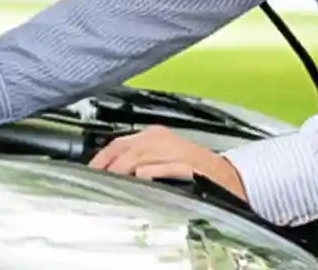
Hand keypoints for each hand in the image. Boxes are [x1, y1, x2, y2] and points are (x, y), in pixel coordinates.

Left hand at [88, 125, 245, 199]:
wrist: (228, 178)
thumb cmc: (193, 170)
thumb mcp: (161, 158)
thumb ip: (137, 160)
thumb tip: (109, 170)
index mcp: (155, 136)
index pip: (119, 143)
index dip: (101, 157)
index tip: (89, 171)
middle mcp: (164, 141)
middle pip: (127, 149)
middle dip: (108, 164)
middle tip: (95, 179)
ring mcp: (177, 152)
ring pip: (143, 156)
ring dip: (124, 168)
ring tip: (110, 180)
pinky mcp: (191, 166)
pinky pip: (168, 166)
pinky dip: (154, 171)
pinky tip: (141, 177)